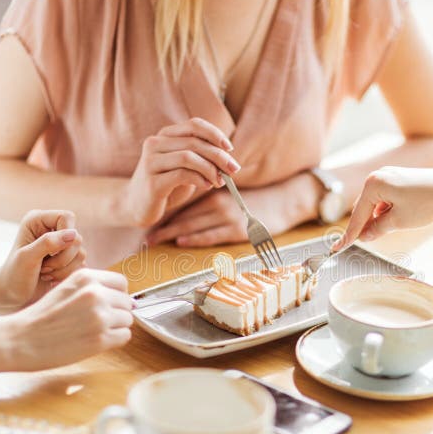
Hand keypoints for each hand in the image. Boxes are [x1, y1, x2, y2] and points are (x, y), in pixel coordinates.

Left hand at [0, 210, 85, 309]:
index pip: (66, 217)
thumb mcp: (27, 258)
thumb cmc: (14, 276)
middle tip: (43, 268)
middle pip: (76, 238)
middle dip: (62, 258)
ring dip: (64, 269)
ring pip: (81, 253)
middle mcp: (52, 229)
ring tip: (45, 273)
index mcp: (38, 220)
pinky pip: (82, 265)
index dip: (63, 235)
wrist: (13, 297)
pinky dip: (67, 275)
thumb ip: (48, 243)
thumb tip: (73, 234)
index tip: (49, 253)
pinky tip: (51, 278)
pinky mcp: (69, 259)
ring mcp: (62, 245)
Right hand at [4, 269, 133, 370]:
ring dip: (116, 327)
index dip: (116, 295)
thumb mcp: (65, 288)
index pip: (121, 283)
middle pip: (127, 302)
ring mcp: (99, 317)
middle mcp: (95, 293)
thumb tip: (128, 299)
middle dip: (117, 312)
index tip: (108, 304)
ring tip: (94, 331)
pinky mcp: (100, 339)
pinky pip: (125, 336)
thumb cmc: (41, 317)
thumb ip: (92, 289)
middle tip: (97, 322)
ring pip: (128, 320)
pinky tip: (96, 341)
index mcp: (86, 277)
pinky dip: (114, 340)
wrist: (19, 339)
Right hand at [119, 117, 241, 227]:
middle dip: (218, 155)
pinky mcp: (152, 181)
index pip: (194, 125)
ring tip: (220, 181)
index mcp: (164, 135)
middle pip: (194, 142)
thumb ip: (201, 159)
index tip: (230, 148)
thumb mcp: (184, 167)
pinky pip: (181, 175)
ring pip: (188, 156)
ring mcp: (150, 162)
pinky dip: (199, 179)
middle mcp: (155, 144)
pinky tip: (206, 186)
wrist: (137, 206)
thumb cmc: (165, 185)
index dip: (214, 134)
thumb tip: (228, 161)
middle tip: (233, 169)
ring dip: (210, 169)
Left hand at [147, 180, 301, 247]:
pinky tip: (180, 240)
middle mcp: (219, 202)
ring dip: (172, 233)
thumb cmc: (259, 201)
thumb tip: (190, 216)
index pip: (184, 203)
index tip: (147, 220)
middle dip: (162, 226)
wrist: (288, 200)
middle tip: (144, 235)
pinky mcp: (238, 229)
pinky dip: (194, 237)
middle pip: (184, 215)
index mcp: (216, 193)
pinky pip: (211, 234)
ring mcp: (228, 216)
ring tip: (154, 240)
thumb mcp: (234, 197)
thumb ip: (213, 201)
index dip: (164, 212)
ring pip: (193, 224)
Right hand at [333, 167, 432, 249]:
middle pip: (364, 208)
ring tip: (395, 226)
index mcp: (373, 184)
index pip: (357, 215)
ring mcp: (388, 176)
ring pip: (375, 205)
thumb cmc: (426, 203)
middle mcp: (377, 176)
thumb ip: (377, 229)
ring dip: (380, 219)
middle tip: (369, 242)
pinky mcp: (397, 179)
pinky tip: (400, 217)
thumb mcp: (398, 222)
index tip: (337, 248)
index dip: (349, 235)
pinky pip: (385, 199)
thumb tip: (364, 236)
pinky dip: (388, 211)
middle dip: (367, 225)